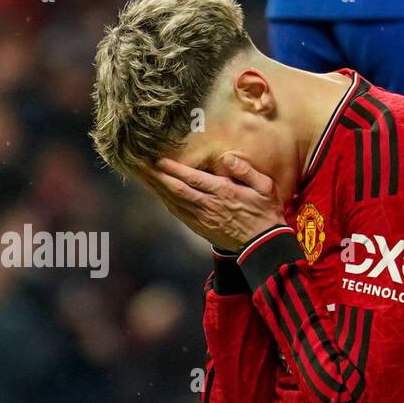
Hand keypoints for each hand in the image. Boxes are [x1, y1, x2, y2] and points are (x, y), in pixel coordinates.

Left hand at [142, 154, 283, 249]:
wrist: (264, 245)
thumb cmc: (266, 213)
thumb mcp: (266, 188)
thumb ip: (247, 171)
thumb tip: (228, 158)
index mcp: (223, 192)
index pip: (192, 178)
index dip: (173, 169)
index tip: (157, 158)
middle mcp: (208, 205)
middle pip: (176, 188)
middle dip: (155, 175)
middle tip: (137, 162)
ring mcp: (202, 218)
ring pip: (173, 201)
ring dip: (156, 187)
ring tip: (141, 174)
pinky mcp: (200, 228)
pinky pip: (178, 213)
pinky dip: (165, 201)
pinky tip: (157, 192)